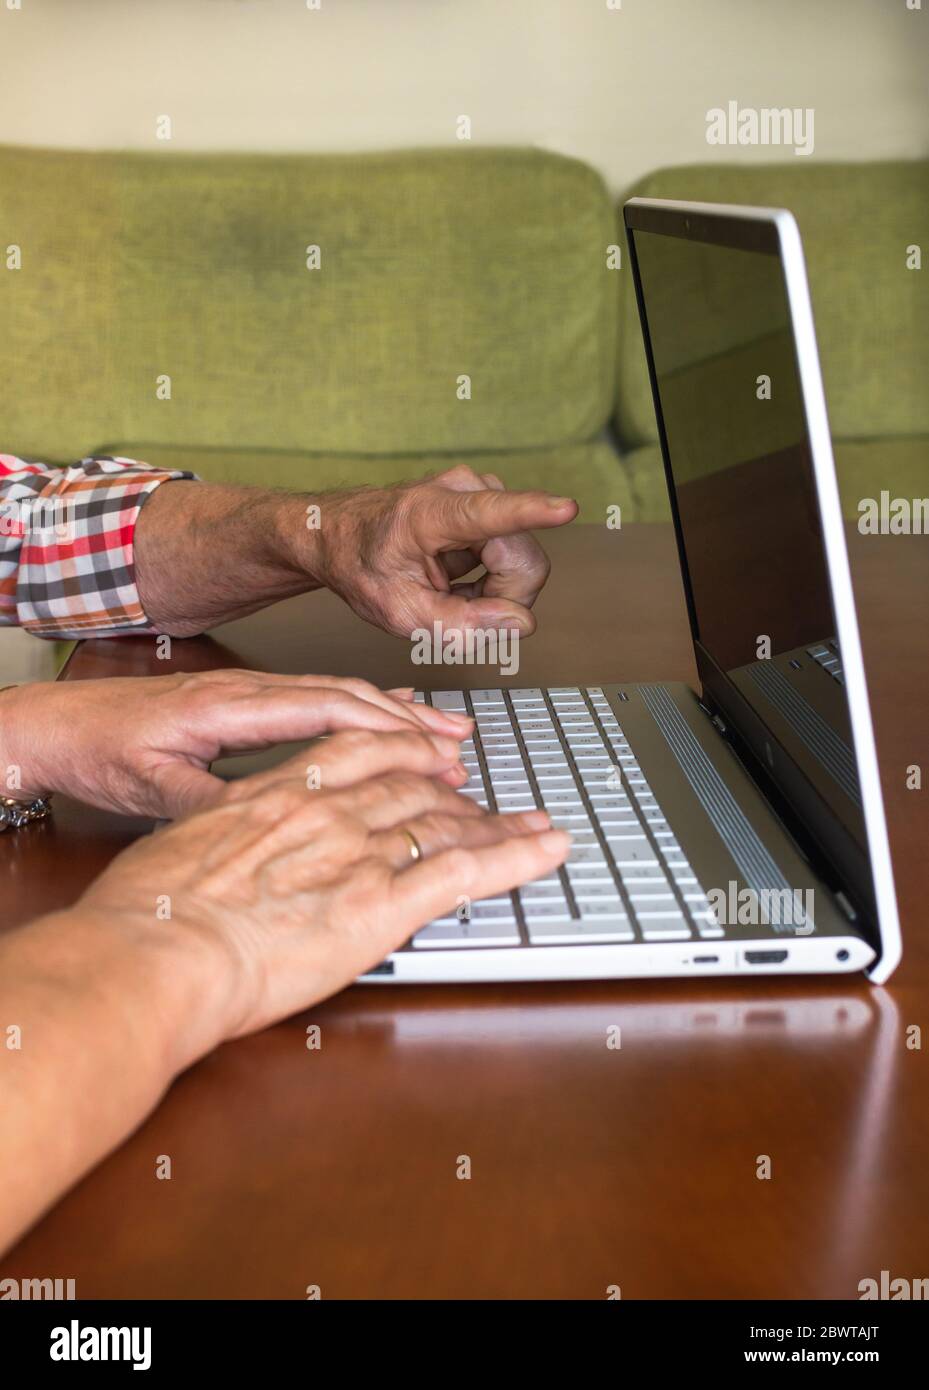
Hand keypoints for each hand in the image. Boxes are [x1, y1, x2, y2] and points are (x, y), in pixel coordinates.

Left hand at [0, 670, 473, 817]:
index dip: (386, 728)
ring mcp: (247, 691)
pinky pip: (316, 698)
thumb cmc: (99, 750)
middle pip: (344, 694)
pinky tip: (383, 721)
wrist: (59, 723)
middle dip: (407, 718)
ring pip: (336, 692)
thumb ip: (211, 801)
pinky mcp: (244, 701)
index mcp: (229, 706)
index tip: (431, 749)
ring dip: (391, 711)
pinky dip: (359, 709)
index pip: (326, 708)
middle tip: (461, 742)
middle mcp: (246, 690)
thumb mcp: (152, 788)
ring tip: (443, 729)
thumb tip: (266, 822)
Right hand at [75, 727, 570, 1059]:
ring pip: (449, 824)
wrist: (158, 951)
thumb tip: (226, 852)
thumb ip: (224, 840)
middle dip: (458, 793)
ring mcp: (360, 855)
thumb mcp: (182, 847)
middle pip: (415, 789)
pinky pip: (468, 870)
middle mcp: (330, 814)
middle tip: (487, 799)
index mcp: (280, 794)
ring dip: (500, 823)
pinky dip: (517, 856)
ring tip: (536, 823)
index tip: (426, 756)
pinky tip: (548, 847)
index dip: (405, 752)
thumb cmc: (151, 913)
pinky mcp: (383, 906)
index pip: (362, 757)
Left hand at [305, 464, 577, 637]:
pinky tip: (455, 584)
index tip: (566, 508)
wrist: (337, 535)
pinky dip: (490, 581)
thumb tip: (520, 623)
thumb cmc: (359, 566)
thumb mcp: (397, 613)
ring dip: (494, 592)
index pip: (490, 513)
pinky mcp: (488, 502)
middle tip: (458, 613)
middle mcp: (463, 491)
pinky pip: (515, 555)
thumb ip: (458, 626)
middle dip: (502, 600)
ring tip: (448, 594)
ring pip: (524, 561)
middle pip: (523, 561)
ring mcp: (480, 492)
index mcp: (428, 514)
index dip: (533, 513)